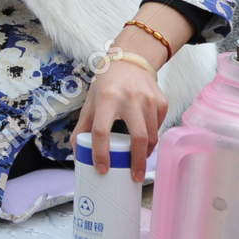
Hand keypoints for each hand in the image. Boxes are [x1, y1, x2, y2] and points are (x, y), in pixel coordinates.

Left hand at [75, 57, 167, 182]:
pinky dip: (152, 138)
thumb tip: (76, 151)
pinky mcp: (162, 101)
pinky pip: (158, 127)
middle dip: (136, 161)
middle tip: (134, 177)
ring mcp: (149, 100)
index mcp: (107, 98)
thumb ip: (83, 126)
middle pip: (138, 138)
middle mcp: (131, 98)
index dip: (101, 153)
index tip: (102, 168)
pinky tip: (145, 141)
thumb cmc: (106, 84)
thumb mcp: (91, 102)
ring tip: (138, 161)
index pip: (102, 131)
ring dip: (146, 153)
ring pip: (152, 135)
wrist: (130, 62)